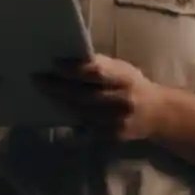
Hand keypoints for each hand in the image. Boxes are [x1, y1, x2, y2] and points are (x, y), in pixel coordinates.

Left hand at [35, 55, 166, 140]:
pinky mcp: (112, 136)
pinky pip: (85, 126)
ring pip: (80, 112)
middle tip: (36, 79)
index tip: (53, 63)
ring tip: (43, 91)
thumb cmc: (133, 85)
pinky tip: (58, 108)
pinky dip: (71, 116)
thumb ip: (101, 66)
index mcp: (124, 78)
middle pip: (83, 94)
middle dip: (57, 86)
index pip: (95, 73)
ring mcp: (116, 121)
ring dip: (59, 101)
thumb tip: (71, 57)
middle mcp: (121, 101)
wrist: (157, 114)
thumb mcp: (122, 69)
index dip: (73, 68)